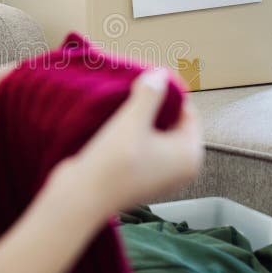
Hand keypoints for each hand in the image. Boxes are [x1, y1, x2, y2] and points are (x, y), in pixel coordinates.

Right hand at [70, 68, 203, 214]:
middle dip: (155, 106)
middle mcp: (181, 169)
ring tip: (122, 106)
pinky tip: (114, 126)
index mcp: (189, 156)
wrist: (81, 198)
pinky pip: (144, 148)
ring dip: (141, 120)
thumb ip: (150, 94)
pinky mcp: (141, 179)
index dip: (169, 94)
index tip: (147, 79)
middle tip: (133, 90)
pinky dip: (133, 135)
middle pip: (174, 124)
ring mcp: (160, 176)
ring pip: (156, 135)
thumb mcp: (132, 120)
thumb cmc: (112, 163)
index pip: (189, 113)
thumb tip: (160, 74)